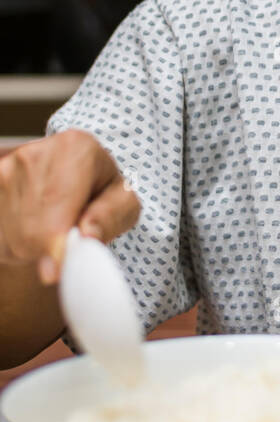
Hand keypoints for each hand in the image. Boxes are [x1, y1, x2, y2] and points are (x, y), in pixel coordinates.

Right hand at [0, 129, 140, 283]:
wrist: (77, 170)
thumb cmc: (103, 189)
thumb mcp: (124, 201)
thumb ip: (111, 218)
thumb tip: (87, 236)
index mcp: (75, 149)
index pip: (58, 202)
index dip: (54, 241)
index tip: (56, 273)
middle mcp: (36, 154)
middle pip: (32, 225)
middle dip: (49, 249)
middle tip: (69, 247)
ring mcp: (9, 167)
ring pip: (13, 235)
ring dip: (33, 248)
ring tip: (55, 231)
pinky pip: (0, 234)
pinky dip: (15, 244)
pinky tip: (35, 230)